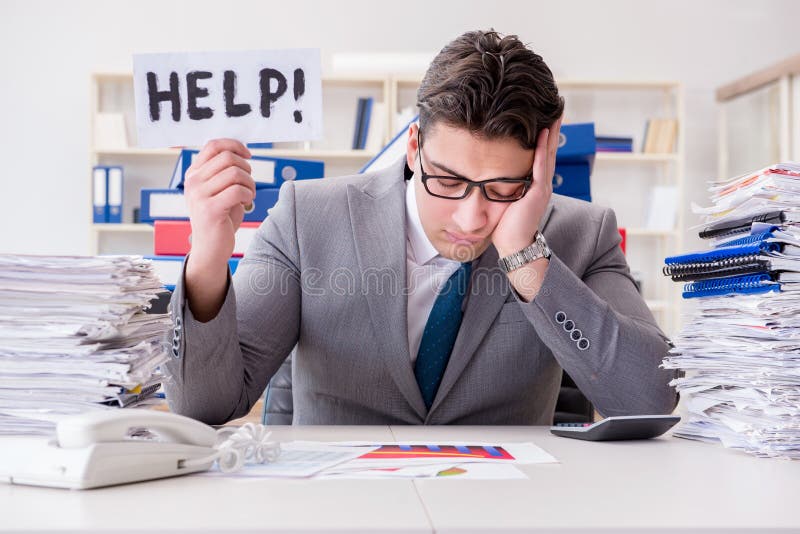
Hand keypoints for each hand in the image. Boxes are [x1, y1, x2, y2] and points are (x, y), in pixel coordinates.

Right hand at [183, 139, 254, 267]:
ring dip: (250, 183)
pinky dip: (249, 195)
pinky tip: (246, 203)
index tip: (247, 155)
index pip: (213, 145)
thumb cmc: (219, 218)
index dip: (235, 145)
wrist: (210, 248)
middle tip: (248, 184)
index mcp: (193, 174)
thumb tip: (240, 152)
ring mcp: (199, 195)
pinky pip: (238, 190)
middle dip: (246, 168)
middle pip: (228, 158)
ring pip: (235, 173)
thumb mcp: (218, 190)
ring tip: (249, 195)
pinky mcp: (210, 209)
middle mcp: (193, 182)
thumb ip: (223, 171)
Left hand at [492, 115, 562, 256]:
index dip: (544, 135)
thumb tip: (486, 170)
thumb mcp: (504, 198)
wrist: (513, 245)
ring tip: (554, 114)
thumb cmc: (506, 225)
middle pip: (549, 149)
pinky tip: (542, 135)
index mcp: (534, 183)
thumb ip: (501, 183)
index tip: (544, 116)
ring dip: (551, 134)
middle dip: (552, 128)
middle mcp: (542, 183)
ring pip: (548, 155)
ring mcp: (542, 187)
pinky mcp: (537, 193)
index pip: (541, 154)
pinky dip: (542, 150)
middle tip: (556, 107)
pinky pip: (541, 167)